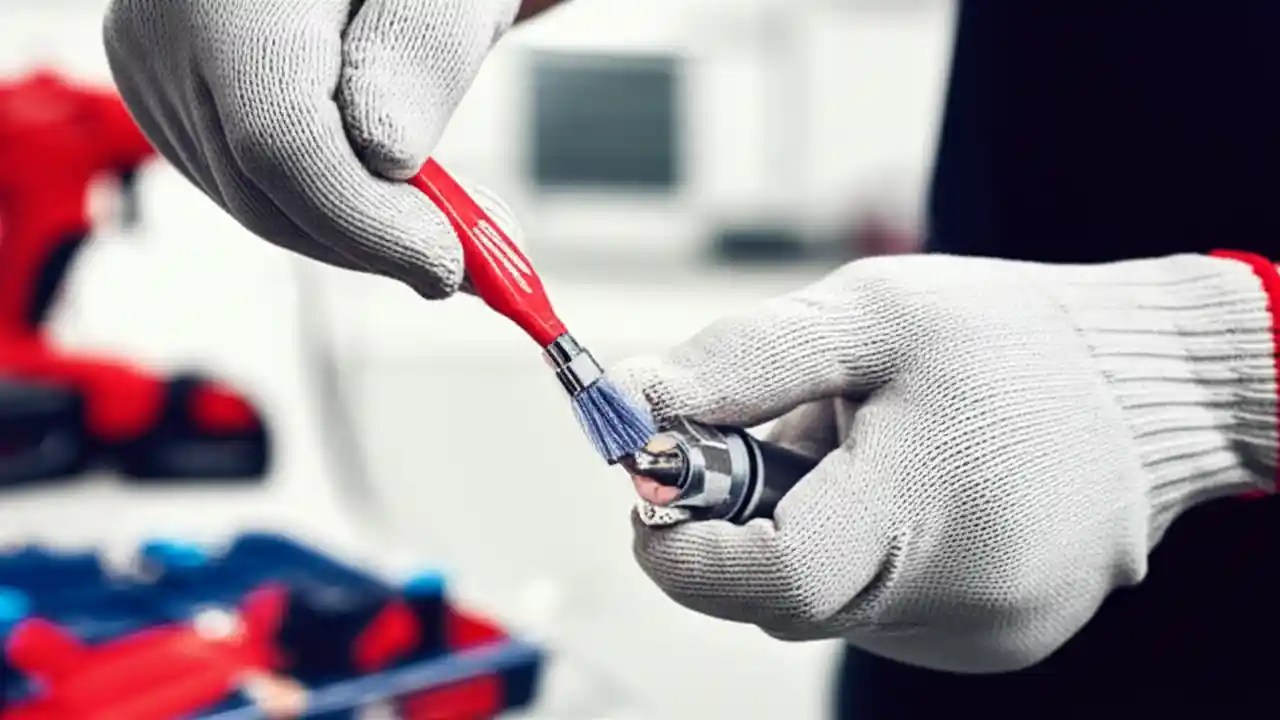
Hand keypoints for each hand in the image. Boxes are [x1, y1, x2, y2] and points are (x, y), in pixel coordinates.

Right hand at [103, 0, 520, 297]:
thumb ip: (422, 55)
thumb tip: (385, 158)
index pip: (280, 140)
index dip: (368, 221)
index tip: (450, 263)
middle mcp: (163, 22)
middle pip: (259, 186)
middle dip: (374, 240)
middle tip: (471, 263)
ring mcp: (152, 62)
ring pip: (252, 200)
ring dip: (356, 233)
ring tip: (448, 224)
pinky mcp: (166, 93)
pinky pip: (244, 183)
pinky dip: (324, 208)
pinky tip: (389, 196)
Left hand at [613, 253, 1276, 672]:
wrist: (1154, 391)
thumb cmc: (1017, 342)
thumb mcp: (872, 315)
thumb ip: (744, 363)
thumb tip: (639, 402)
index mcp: (918, 517)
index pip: (764, 578)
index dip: (685, 546)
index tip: (650, 494)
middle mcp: (953, 605)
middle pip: (781, 596)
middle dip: (744, 522)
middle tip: (780, 436)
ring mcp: (978, 636)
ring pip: (826, 606)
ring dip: (808, 535)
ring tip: (870, 454)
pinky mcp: (994, 643)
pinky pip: (880, 611)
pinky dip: (862, 555)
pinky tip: (908, 493)